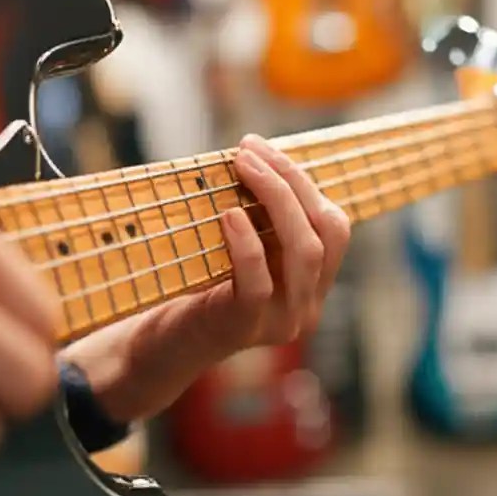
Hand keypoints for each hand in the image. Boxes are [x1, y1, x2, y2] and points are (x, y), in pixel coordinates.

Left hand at [183, 134, 352, 352]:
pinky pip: (259, 283)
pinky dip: (248, 244)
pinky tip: (229, 215)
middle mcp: (307, 306)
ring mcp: (281, 321)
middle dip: (292, 180)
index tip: (264, 148)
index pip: (334, 226)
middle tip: (250, 148)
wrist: (162, 348)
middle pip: (327, 232)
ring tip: (243, 167)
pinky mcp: (246, 328)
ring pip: (305, 253)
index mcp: (312, 285)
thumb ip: (257, 220)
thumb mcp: (236, 252)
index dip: (305, 182)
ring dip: (277, 199)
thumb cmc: (196, 290)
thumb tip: (253, 155)